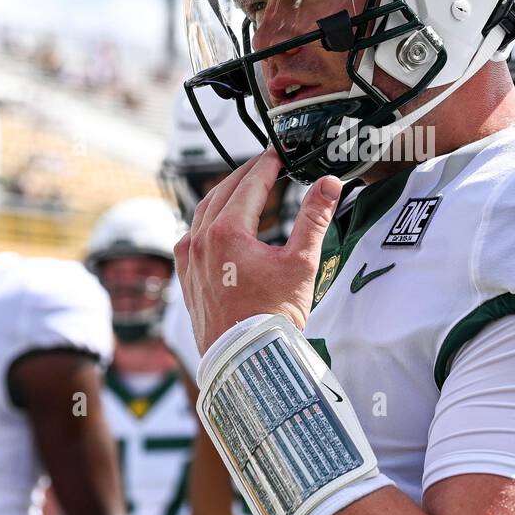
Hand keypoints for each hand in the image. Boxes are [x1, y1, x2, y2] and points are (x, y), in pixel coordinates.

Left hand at [174, 149, 341, 354]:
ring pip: (202, 212)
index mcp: (227, 232)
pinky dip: (207, 221)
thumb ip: (315, 218)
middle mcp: (201, 241)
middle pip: (223, 192)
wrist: (246, 361)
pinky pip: (191, 237)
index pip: (250, 183)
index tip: (279, 153)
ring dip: (224, 195)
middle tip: (266, 166)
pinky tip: (219, 225)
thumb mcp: (301, 264)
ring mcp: (189, 260)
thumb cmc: (273, 317)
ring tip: (245, 189)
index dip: (268, 164)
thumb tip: (328, 184)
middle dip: (246, 175)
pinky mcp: (186, 277)